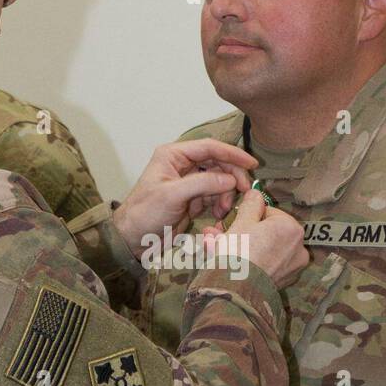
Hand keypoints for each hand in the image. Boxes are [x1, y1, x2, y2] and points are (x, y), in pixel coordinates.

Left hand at [113, 138, 256, 256]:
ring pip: (220, 180)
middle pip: (218, 162)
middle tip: (244, 191)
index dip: (232, 154)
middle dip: (232, 176)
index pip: (209, 147)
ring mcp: (189, 181)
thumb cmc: (145, 213)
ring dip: (227, 193)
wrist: (134, 239)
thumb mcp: (172, 195)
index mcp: (173, 155)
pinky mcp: (194, 198)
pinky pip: (216, 195)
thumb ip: (202, 184)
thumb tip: (230, 180)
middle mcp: (183, 164)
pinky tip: (218, 214)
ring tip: (224, 209)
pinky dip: (221, 203)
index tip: (251, 164)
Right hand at [202, 189, 309, 289]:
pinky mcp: (283, 282)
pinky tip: (228, 262)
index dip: (247, 216)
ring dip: (241, 246)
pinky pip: (265, 265)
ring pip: (264, 250)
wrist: (236, 292)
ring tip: (215, 246)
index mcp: (291, 228)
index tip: (230, 221)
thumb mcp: (242, 221)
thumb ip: (251, 204)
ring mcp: (292, 267)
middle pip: (266, 232)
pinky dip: (250, 261)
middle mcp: (298, 247)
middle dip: (241, 232)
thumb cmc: (239, 252)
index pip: (268, 213)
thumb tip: (255, 193)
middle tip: (218, 233)